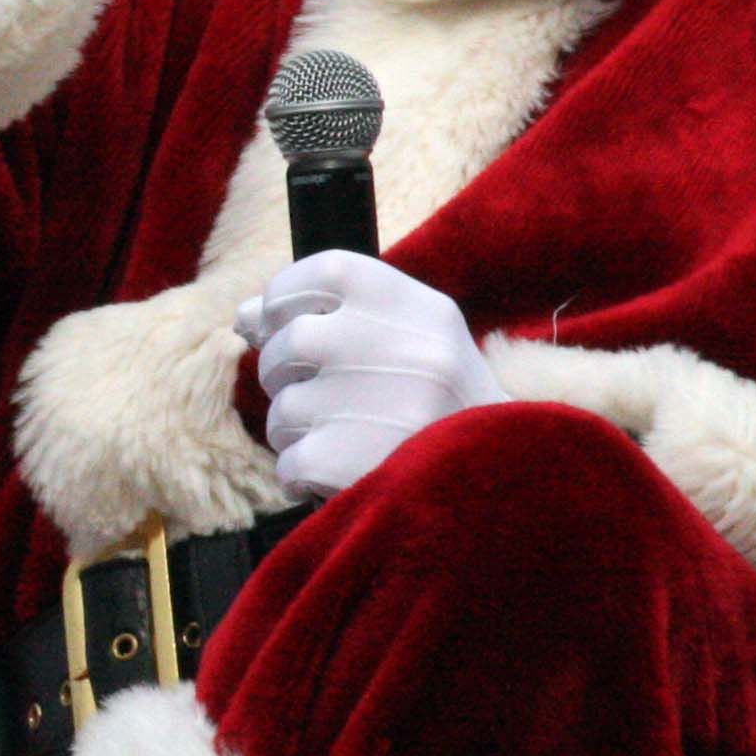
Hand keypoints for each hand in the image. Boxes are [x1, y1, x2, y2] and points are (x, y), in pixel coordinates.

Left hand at [239, 252, 506, 499]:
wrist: (510, 485)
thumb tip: (245, 314)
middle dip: (281, 371)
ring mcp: (380, 407)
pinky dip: (301, 475)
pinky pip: (289, 461)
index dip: (284, 294)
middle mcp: (403, 349)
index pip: (326, 269)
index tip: (275, 319)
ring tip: (339, 439)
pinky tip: (336, 475)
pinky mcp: (356, 462)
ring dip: (294, 430)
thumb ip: (336, 317)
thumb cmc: (448, 409)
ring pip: (283, 408)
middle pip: (289, 342)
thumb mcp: (416, 343)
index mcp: (422, 308)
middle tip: (310, 392)